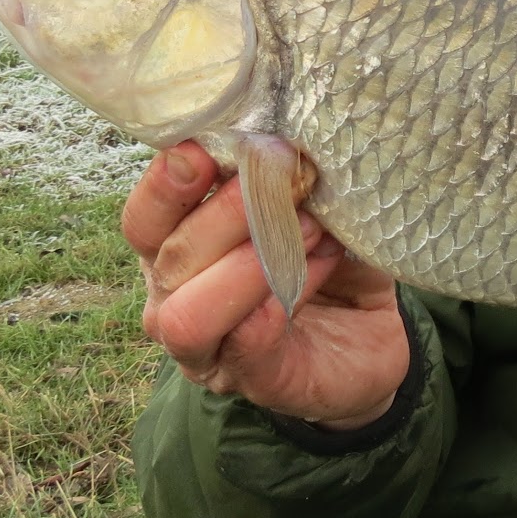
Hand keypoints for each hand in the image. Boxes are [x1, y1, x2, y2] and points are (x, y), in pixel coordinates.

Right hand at [122, 140, 410, 429]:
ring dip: (251, 261)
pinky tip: (323, 262)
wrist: (372, 332)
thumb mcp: (309, 204)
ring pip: (189, 312)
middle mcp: (173, 303)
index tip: (205, 149)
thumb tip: (285, 136)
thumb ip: (282, 178)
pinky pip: (248, 343)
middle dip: (229, 211)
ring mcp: (208, 351)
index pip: (144, 219)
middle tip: (290, 174)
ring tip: (310, 227)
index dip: (165, 184)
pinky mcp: (255, 381)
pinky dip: (284, 298)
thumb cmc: (328, 253)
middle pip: (170, 257)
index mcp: (174, 250)